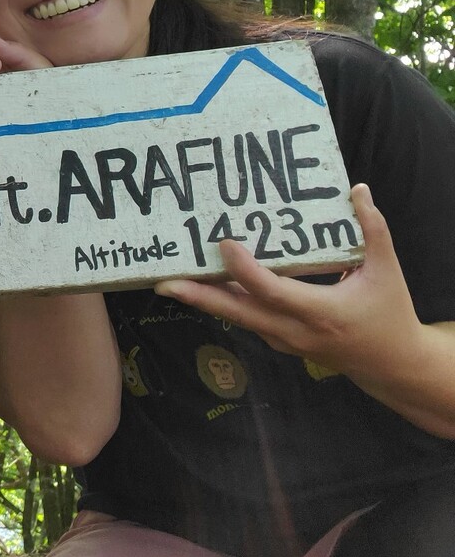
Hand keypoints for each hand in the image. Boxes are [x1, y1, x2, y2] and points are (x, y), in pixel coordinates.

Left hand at [154, 185, 418, 374]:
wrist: (391, 366)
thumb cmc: (389, 315)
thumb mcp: (386, 271)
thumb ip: (373, 230)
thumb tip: (358, 190)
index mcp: (320, 312)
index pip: (271, 292)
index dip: (244, 270)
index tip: (225, 243)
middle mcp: (295, 331)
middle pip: (238, 312)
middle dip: (199, 297)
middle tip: (164, 281)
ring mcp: (283, 339)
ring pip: (237, 317)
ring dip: (204, 299)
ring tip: (170, 279)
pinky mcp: (278, 340)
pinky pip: (245, 319)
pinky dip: (224, 302)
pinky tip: (203, 284)